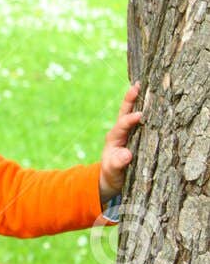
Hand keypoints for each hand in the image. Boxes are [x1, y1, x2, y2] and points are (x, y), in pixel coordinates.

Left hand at [100, 82, 141, 202]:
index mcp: (114, 138)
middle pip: (124, 111)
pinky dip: (146, 109)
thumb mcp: (113, 171)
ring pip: (131, 112)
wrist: (110, 178)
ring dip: (138, 100)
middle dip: (130, 99)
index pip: (122, 125)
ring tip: (144, 85)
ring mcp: (127, 132)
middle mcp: (119, 131)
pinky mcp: (134, 134)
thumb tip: (126, 155)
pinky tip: (154, 101)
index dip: (130, 120)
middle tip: (137, 85)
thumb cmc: (112, 174)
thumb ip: (117, 163)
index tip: (139, 115)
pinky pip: (140, 119)